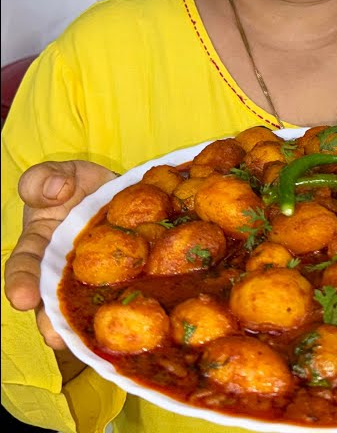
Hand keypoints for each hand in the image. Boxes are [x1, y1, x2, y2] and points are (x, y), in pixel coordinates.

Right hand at [4, 160, 117, 350]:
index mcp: (40, 245)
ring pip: (85, 309)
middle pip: (52, 300)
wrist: (123, 190)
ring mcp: (94, 281)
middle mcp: (63, 271)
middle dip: (51, 320)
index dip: (21, 283)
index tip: (22, 298)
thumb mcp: (59, 175)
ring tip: (88, 345)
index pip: (24, 267)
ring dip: (85, 328)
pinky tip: (131, 335)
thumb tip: (52, 190)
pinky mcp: (125, 284)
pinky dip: (126, 314)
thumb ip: (43, 180)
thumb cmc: (79, 186)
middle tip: (54, 336)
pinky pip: (124, 300)